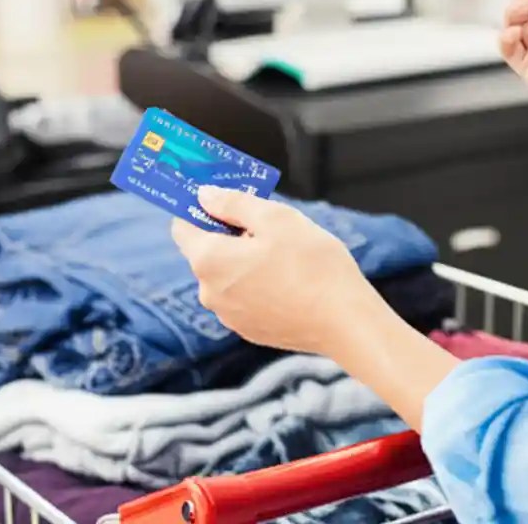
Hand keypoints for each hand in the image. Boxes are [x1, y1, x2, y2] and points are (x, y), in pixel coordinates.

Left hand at [171, 187, 387, 356]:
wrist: (345, 322)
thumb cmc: (313, 265)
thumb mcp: (275, 218)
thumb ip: (233, 203)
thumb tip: (203, 196)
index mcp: (209, 260)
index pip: (182, 226)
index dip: (199, 208)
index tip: (221, 198)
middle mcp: (210, 292)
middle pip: (207, 251)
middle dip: (230, 234)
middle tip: (267, 223)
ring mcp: (229, 316)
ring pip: (227, 275)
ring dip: (245, 260)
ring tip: (284, 254)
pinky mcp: (249, 330)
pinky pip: (243, 297)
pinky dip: (257, 284)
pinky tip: (288, 280)